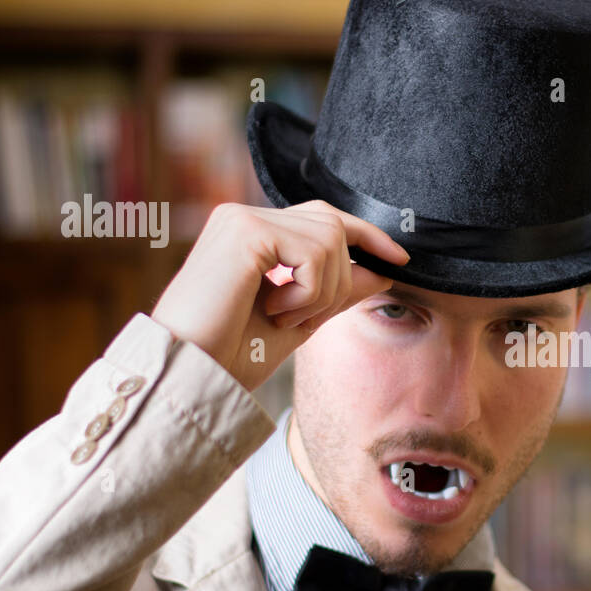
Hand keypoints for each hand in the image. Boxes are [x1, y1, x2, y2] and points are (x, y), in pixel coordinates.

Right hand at [152, 199, 409, 391]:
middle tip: (307, 319)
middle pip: (333, 225)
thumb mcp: (298, 320)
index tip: (400, 259)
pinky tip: (274, 310)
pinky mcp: (244, 230)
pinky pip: (314, 254)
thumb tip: (381, 272)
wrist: (190, 374)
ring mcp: (241, 218)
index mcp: (250, 232)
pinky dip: (308, 292)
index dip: (366, 235)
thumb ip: (334, 291)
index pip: (323, 217)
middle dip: (341, 277)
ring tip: (282, 317)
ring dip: (321, 292)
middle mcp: (243, 216)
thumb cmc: (230, 354)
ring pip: (330, 240)